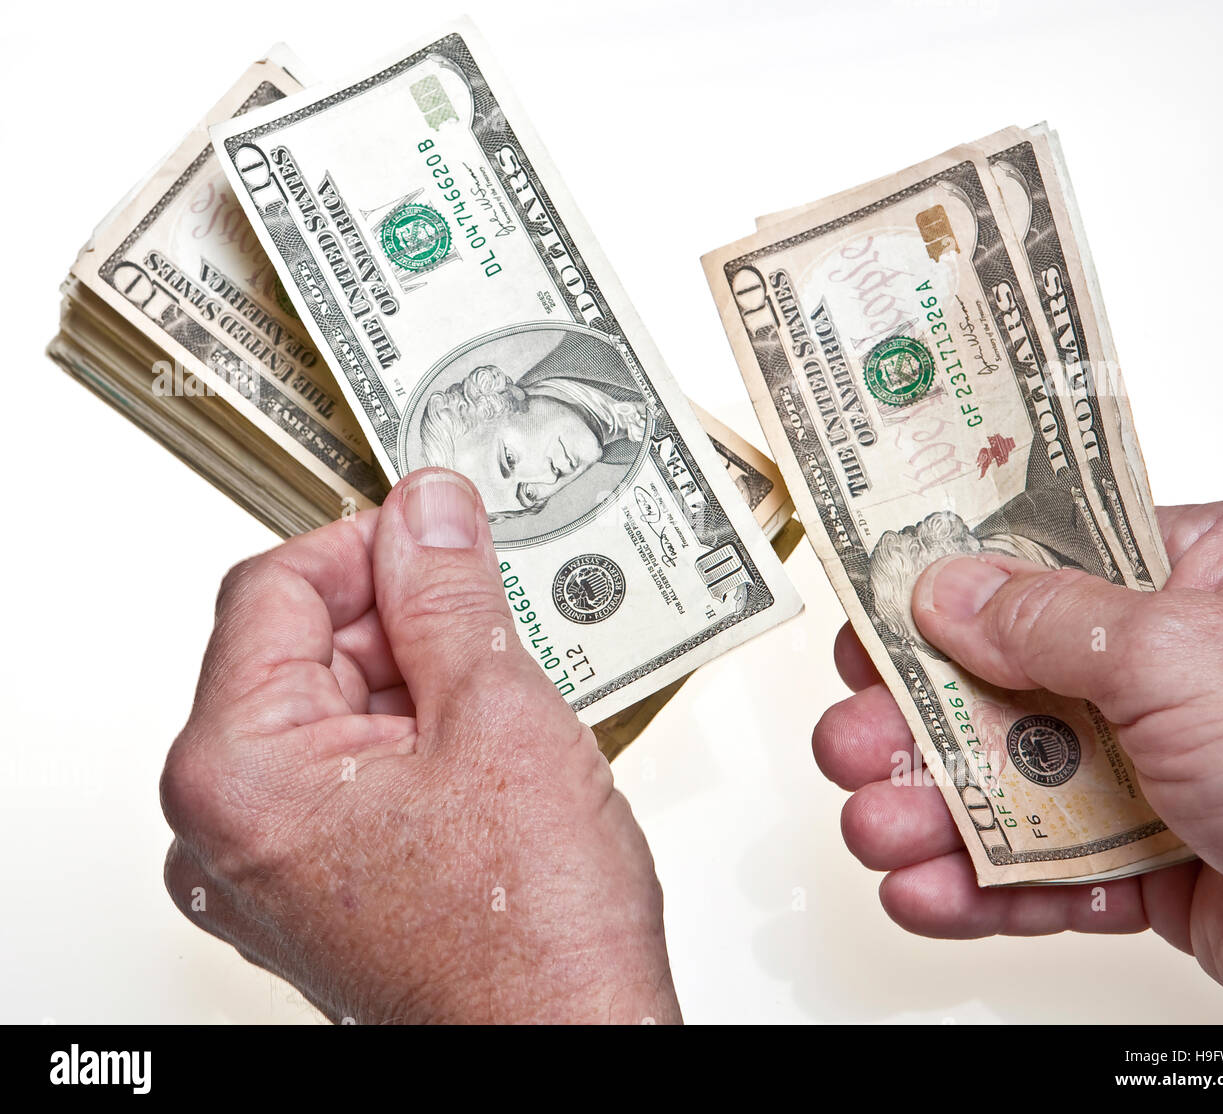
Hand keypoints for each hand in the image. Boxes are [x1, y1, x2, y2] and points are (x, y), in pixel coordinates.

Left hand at [161, 468, 679, 1023]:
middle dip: (400, 623)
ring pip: (331, 711)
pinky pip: (345, 773)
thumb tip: (427, 512)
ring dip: (415, 685)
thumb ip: (448, 593)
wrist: (568, 1044)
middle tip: (489, 628)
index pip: (272, 587)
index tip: (435, 532)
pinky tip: (483, 758)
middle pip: (298, 650)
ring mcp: (264, 866)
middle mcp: (223, 827)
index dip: (367, 543)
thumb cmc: (529, 936)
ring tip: (502, 714)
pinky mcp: (311, 888)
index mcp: (235, 771)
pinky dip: (411, 743)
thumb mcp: (496, 714)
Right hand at [814, 499, 1222, 1021]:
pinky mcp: (1157, 866)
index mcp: (1204, 581)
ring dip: (932, 811)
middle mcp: (1177, 673)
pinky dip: (983, 885)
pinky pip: (1048, 868)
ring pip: (1016, 784)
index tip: (870, 618)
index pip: (1043, 567)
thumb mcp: (1183, 655)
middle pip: (1007, 685)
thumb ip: (1048, 621)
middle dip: (916, 724)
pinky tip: (927, 889)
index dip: (945, 593)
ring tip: (875, 828)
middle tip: (850, 740)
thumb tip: (948, 590)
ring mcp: (1165, 771)